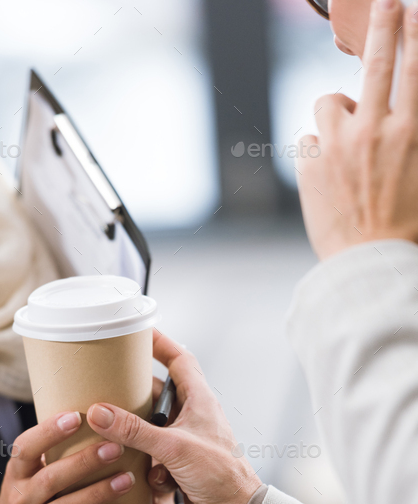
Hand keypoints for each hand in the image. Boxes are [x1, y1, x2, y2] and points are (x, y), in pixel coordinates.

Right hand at [0, 412, 135, 503]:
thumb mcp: (23, 478)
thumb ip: (47, 455)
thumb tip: (90, 414)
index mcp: (16, 475)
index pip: (25, 449)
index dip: (48, 432)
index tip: (75, 416)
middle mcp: (19, 501)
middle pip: (51, 479)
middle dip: (85, 462)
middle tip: (117, 447)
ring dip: (98, 494)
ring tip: (127, 480)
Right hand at [86, 331, 261, 503]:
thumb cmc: (221, 477)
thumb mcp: (173, 447)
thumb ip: (134, 430)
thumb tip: (98, 412)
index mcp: (200, 401)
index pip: (180, 360)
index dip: (160, 343)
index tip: (137, 331)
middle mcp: (192, 418)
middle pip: (156, 395)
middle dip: (132, 397)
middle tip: (107, 390)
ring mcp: (184, 442)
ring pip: (148, 429)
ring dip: (136, 439)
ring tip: (120, 440)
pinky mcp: (177, 467)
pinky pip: (150, 457)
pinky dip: (145, 465)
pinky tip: (148, 478)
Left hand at [297, 0, 417, 260]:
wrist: (369, 266)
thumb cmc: (407, 229)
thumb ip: (412, 135)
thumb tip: (406, 114)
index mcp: (412, 132)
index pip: (416, 68)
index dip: (415, 34)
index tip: (413, 10)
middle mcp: (374, 131)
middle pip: (377, 63)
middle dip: (384, 25)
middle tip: (386, 4)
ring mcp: (338, 147)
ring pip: (329, 102)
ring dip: (338, 112)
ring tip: (346, 135)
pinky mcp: (309, 167)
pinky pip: (309, 139)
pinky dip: (318, 148)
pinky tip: (328, 169)